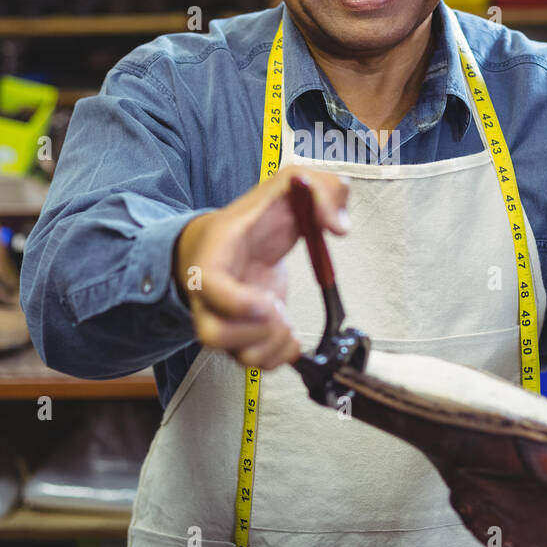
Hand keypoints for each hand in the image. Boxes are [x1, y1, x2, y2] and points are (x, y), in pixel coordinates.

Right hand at [172, 166, 349, 369]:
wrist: (240, 237)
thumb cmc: (258, 216)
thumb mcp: (291, 182)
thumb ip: (322, 187)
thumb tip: (339, 224)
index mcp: (214, 255)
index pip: (208, 286)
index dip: (237, 302)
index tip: (268, 299)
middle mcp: (210, 295)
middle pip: (212, 335)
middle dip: (256, 332)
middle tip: (279, 311)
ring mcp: (224, 319)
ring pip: (237, 357)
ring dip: (272, 346)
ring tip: (285, 321)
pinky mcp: (241, 336)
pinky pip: (255, 363)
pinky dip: (278, 357)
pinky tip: (288, 334)